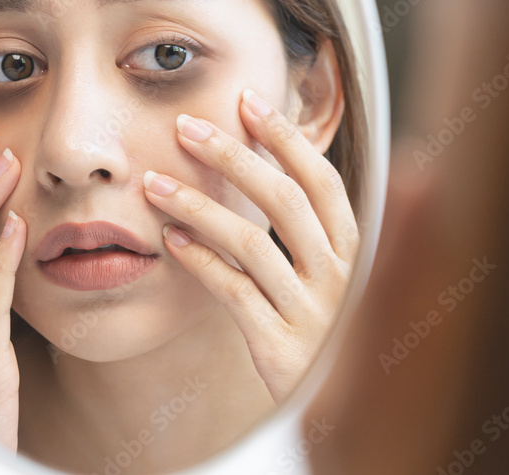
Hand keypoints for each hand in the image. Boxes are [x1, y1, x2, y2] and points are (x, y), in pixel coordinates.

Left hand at [142, 89, 358, 401]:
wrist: (337, 406)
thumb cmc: (323, 328)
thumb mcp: (330, 275)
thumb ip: (310, 228)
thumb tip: (271, 160)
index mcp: (354, 248)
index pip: (321, 178)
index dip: (285, 136)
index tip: (247, 100)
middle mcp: (340, 274)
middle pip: (285, 199)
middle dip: (233, 156)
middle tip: (186, 127)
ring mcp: (312, 311)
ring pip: (253, 243)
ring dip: (199, 206)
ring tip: (154, 185)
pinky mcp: (281, 345)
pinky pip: (234, 293)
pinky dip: (200, 262)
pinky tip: (170, 242)